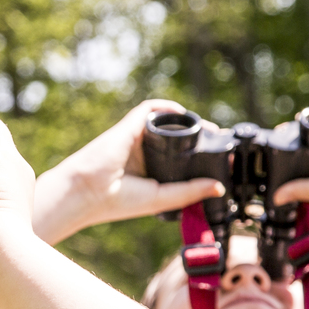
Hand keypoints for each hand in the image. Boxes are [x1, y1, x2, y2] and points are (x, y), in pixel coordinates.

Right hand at [34, 100, 222, 241]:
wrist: (88, 191)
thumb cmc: (117, 201)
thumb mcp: (162, 198)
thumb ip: (189, 192)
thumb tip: (218, 186)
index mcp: (150, 173)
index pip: (179, 161)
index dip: (200, 158)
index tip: (220, 159)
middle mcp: (145, 154)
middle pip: (177, 140)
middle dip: (199, 138)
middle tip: (219, 141)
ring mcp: (136, 139)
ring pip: (167, 124)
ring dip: (188, 123)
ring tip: (208, 128)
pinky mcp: (129, 126)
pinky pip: (150, 109)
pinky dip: (167, 107)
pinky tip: (184, 113)